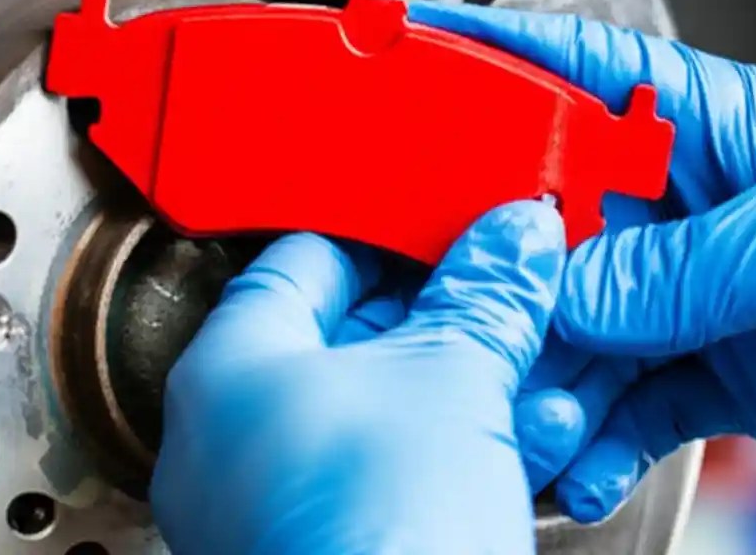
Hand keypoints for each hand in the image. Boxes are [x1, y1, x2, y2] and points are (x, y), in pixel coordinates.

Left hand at [151, 201, 564, 553]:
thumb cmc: (374, 532)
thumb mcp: (452, 379)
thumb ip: (484, 298)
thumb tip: (513, 242)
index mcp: (227, 368)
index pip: (302, 260)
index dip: (384, 236)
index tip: (442, 231)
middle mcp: (228, 439)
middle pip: (344, 342)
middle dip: (439, 322)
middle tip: (500, 303)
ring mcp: (265, 507)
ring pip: (375, 420)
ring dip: (462, 393)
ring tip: (528, 378)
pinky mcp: (313, 554)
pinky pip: (382, 483)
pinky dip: (447, 458)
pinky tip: (519, 449)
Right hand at [409, 1, 755, 520]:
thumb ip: (693, 263)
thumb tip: (580, 290)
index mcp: (727, 131)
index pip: (586, 74)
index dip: (494, 61)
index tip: (415, 63)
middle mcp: (697, 208)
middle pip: (553, 216)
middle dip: (505, 272)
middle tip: (477, 316)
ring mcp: (695, 294)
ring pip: (571, 322)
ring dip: (545, 374)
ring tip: (547, 418)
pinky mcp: (706, 373)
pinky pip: (616, 399)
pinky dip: (591, 436)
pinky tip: (586, 460)